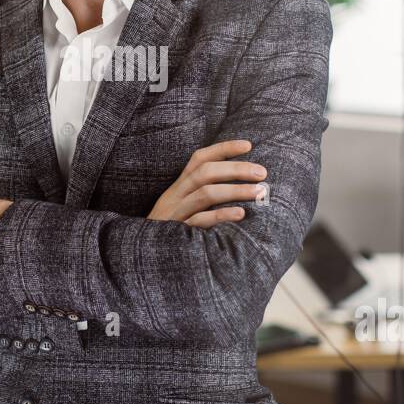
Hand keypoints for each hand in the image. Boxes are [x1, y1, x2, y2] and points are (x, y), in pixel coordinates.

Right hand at [147, 139, 266, 227]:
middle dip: (236, 169)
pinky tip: (241, 215)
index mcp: (178, 187)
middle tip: (262, 173)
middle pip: (205, 173)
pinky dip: (221, 215)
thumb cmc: (170, 230)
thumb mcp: (180, 207)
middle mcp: (175, 196)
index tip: (248, 145)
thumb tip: (238, 184)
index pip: (199, 159)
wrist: (141, 259)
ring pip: (205, 194)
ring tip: (259, 192)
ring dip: (235, 190)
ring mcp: (176, 214)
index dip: (223, 149)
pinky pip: (200, 221)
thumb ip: (201, 194)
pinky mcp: (177, 234)